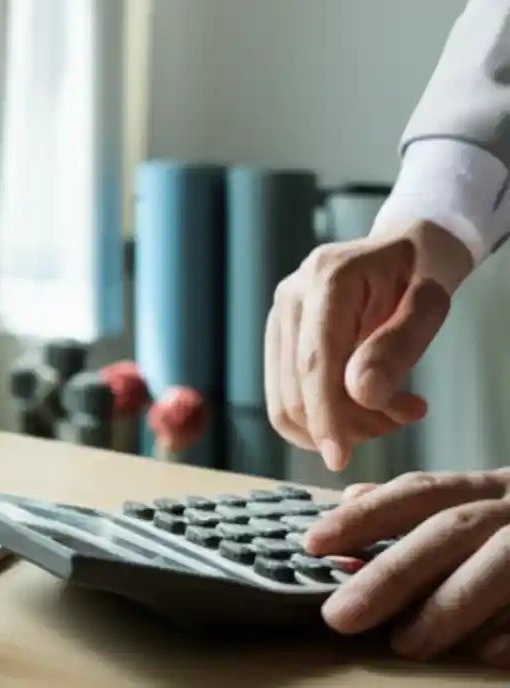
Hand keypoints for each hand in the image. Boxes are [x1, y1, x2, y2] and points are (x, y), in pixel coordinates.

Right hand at [264, 219, 471, 470]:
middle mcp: (290, 297)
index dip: (325, 416)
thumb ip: (398, 346)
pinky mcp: (279, 336)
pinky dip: (328, 413)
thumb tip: (360, 396)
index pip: (314, 363)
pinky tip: (369, 401)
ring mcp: (279, 317)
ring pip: (287, 400)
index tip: (339, 459)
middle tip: (404, 417)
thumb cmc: (423, 270)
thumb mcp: (429, 303)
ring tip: (394, 409)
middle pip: (295, 389)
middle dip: (346, 423)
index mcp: (327, 279)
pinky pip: (288, 393)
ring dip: (339, 423)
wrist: (406, 249)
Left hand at [305, 470, 509, 664]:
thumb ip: (424, 509)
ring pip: (503, 562)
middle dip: (392, 572)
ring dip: (452, 605)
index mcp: (495, 488)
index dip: (366, 515)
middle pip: (453, 530)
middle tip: (340, 616)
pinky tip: (488, 655)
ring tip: (406, 644)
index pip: (422, 492)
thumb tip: (350, 499)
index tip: (312, 542)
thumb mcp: (489, 506)